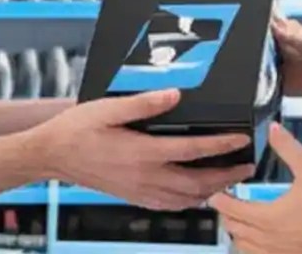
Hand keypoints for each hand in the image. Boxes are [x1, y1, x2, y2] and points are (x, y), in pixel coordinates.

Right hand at [34, 89, 255, 210]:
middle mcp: (145, 176)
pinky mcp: (134, 196)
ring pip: (187, 199)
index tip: (241, 140)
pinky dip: (191, 200)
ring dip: (212, 190)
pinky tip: (197, 192)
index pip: (193, 150)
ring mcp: (140, 190)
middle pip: (198, 183)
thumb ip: (144, 103)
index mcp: (143, 152)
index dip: (221, 145)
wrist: (52, 155)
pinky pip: (171, 205)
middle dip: (227, 176)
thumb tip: (174, 96)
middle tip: (248, 166)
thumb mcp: (109, 107)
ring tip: (229, 180)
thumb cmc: (78, 129)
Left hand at [209, 123, 301, 253]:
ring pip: (241, 247)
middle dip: (226, 214)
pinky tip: (258, 241)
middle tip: (226, 202)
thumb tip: (274, 130)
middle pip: (231, 228)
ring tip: (239, 220)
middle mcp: (266, 240)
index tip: (216, 191)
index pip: (230, 208)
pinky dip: (251, 248)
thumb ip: (289, 149)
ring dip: (236, 233)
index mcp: (267, 217)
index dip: (219, 198)